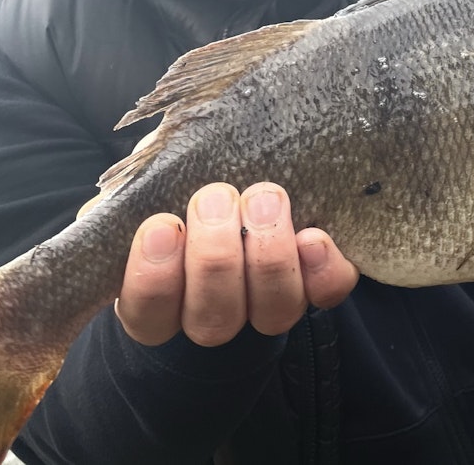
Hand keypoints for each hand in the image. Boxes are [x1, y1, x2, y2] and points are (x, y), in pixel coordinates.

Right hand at [115, 182, 359, 346]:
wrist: (252, 170)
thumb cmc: (190, 176)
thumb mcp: (161, 174)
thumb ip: (151, 175)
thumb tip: (154, 156)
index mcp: (162, 298)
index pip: (147, 313)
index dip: (153, 278)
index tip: (161, 227)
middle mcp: (216, 313)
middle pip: (213, 317)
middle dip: (215, 256)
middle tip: (216, 199)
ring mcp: (269, 306)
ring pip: (271, 312)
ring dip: (267, 256)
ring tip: (265, 199)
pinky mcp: (317, 286)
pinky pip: (326, 293)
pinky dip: (322, 271)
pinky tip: (313, 238)